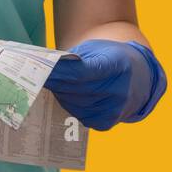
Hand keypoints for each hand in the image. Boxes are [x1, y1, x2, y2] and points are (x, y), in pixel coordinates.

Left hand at [44, 39, 166, 130]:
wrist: (137, 75)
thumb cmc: (108, 57)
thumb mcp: (94, 49)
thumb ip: (73, 58)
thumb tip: (45, 67)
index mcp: (118, 65)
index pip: (82, 72)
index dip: (58, 71)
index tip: (39, 66)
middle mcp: (120, 89)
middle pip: (74, 89)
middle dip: (53, 81)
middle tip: (34, 74)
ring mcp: (116, 109)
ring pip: (73, 103)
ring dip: (59, 92)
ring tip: (53, 82)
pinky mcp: (108, 122)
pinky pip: (79, 115)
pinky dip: (69, 104)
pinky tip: (68, 94)